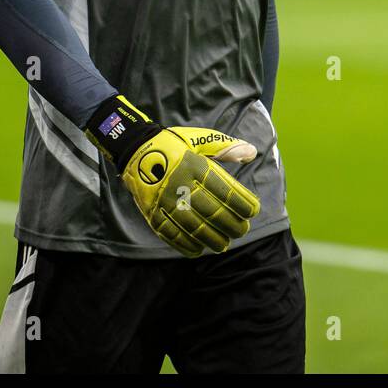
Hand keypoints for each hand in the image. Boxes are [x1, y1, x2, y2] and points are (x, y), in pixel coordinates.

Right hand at [119, 125, 259, 256]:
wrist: (134, 148)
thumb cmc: (173, 145)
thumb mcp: (199, 139)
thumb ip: (225, 147)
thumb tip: (252, 152)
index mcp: (195, 165)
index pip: (225, 189)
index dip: (242, 203)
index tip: (253, 211)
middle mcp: (180, 184)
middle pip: (212, 211)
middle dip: (231, 224)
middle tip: (242, 230)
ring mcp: (165, 201)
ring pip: (193, 226)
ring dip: (212, 239)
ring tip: (224, 244)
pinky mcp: (152, 213)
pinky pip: (170, 234)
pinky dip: (186, 245)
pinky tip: (199, 249)